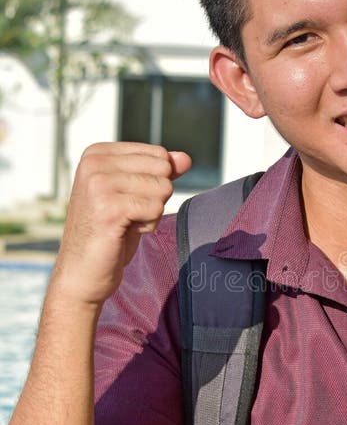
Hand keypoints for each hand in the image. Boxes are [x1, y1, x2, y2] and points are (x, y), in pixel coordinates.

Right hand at [52, 142, 191, 306]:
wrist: (82, 272)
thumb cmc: (109, 233)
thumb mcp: (136, 194)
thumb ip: (159, 172)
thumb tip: (186, 158)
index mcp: (97, 153)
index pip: (158, 154)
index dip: (154, 183)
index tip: (126, 201)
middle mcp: (94, 163)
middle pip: (163, 169)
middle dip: (155, 197)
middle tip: (126, 214)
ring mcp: (99, 184)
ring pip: (162, 189)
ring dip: (151, 213)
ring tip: (123, 224)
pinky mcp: (109, 207)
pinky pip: (156, 209)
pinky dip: (148, 225)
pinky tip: (123, 232)